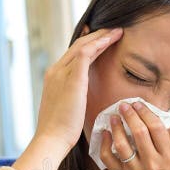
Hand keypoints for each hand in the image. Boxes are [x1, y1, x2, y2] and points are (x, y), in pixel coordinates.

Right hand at [34, 27, 122, 151]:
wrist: (51, 140)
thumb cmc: (61, 132)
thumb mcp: (66, 111)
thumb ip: (72, 100)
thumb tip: (81, 103)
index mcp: (53, 78)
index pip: (71, 55)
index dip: (87, 44)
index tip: (100, 38)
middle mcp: (55, 71)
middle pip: (77, 46)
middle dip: (96, 36)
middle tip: (112, 29)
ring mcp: (61, 73)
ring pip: (83, 45)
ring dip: (101, 36)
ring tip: (117, 31)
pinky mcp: (72, 78)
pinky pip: (86, 53)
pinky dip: (100, 43)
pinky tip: (113, 38)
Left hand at [99, 101, 169, 169]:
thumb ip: (169, 140)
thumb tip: (159, 115)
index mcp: (168, 157)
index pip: (157, 128)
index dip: (146, 113)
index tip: (138, 104)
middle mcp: (152, 163)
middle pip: (139, 133)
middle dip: (130, 115)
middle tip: (124, 105)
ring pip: (122, 145)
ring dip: (116, 127)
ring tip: (114, 117)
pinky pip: (109, 159)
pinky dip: (105, 144)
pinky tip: (105, 134)